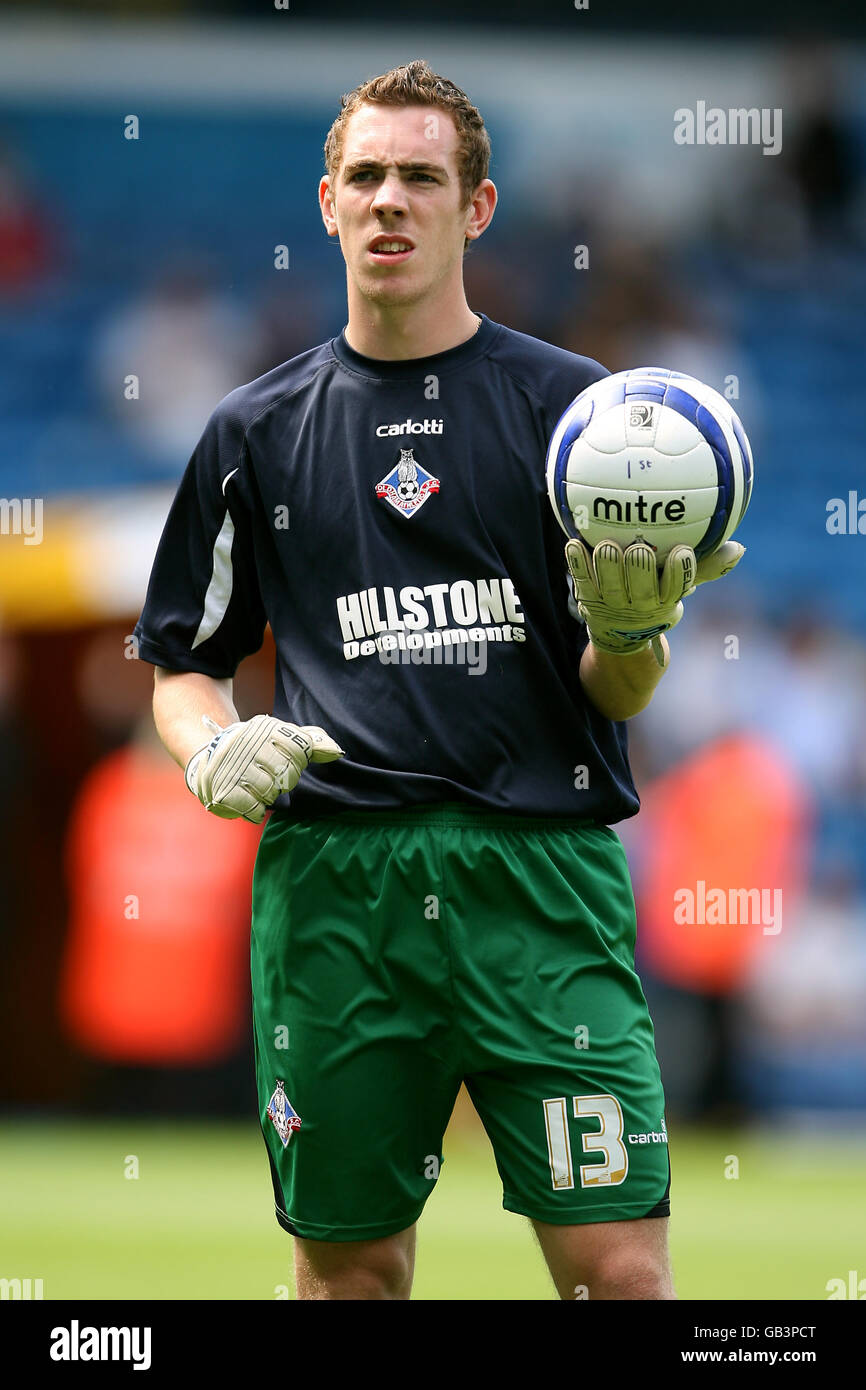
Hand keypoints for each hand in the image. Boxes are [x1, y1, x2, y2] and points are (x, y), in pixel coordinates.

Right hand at [184, 713, 343, 822]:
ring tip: (254, 783)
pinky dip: (254, 808)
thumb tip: (338, 752)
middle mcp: (249, 747)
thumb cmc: (254, 747)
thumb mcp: (280, 736)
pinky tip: (249, 799)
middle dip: (282, 779)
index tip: (283, 758)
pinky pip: (252, 808)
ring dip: (267, 793)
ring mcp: (234, 770)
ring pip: (270, 792)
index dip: (296, 760)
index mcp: (266, 730)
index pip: (299, 748)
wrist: (209, 753)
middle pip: (287, 775)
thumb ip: (311, 742)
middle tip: (266, 772)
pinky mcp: (223, 792)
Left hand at [565, 537, 744, 654]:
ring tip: (607, 544)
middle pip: (642, 579)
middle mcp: (640, 604)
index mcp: (666, 600)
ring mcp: (611, 602)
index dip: (680, 568)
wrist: (620, 637)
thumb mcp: (680, 588)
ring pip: (610, 578)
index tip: (682, 551)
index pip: (679, 583)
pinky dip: (577, 560)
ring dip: (609, 560)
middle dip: (640, 561)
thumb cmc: (656, 598)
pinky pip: (581, 576)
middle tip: (639, 545)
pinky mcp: (587, 597)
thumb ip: (706, 567)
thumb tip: (738, 549)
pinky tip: (575, 542)